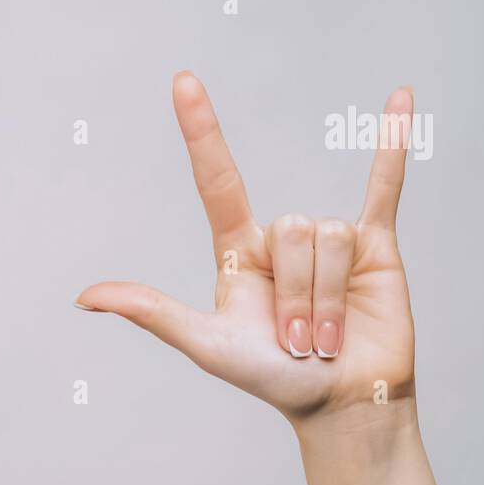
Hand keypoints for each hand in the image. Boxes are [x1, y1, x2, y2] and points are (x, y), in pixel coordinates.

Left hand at [77, 72, 415, 424]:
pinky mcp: (376, 244)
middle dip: (296, 295)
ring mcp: (328, 238)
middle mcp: (280, 238)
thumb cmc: (270, 378)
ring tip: (326, 334)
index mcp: (237, 251)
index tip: (183, 81)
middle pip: (287, 227)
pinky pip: (384, 184)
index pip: (217, 180)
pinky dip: (392, 141)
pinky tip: (400, 97)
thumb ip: (150, 312)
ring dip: (328, 298)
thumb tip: (83, 296)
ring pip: (328, 232)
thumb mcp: (205, 343)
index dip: (201, 131)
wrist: (340, 403)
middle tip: (296, 340)